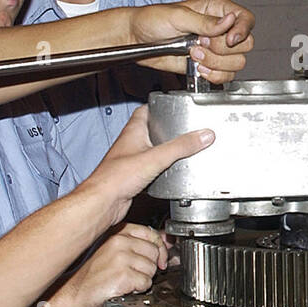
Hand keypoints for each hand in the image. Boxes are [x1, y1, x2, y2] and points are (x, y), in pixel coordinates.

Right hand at [64, 222, 169, 306]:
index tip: (159, 259)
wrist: (74, 292)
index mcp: (118, 232)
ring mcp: (121, 257)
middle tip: (133, 273)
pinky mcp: (123, 275)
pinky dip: (138, 289)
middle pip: (154, 253)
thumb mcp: (113, 249)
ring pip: (152, 269)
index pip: (152, 234)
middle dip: (149, 266)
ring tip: (126, 280)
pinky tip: (125, 287)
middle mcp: (119, 241)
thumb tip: (166, 241)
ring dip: (143, 279)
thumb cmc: (92, 274)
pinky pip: (146, 282)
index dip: (159, 249)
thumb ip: (138, 243)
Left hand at [84, 106, 214, 223]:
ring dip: (166, 150)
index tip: (174, 104)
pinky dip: (162, 168)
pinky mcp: (134, 176)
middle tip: (184, 129)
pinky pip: (151, 167)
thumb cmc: (116, 177)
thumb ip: (181, 147)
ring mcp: (132, 160)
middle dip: (168, 129)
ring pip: (152, 150)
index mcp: (133, 131)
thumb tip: (203, 135)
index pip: (145, 110)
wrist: (104, 202)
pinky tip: (171, 172)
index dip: (159, 105)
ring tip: (182, 150)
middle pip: (152, 130)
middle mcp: (131, 143)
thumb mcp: (156, 158)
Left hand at [131, 0, 254, 82]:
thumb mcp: (178, 16)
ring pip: (237, 62)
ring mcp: (215, 49)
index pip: (246, 19)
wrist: (136, 39)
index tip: (229, 39)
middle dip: (223, 49)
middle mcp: (220, 29)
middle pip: (245, 44)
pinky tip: (198, 68)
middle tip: (200, 44)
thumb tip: (228, 21)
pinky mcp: (209, 65)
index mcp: (216, 10)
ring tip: (194, 55)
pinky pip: (225, 76)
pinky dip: (214, 75)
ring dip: (216, 63)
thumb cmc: (152, 19)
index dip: (242, 31)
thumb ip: (205, 22)